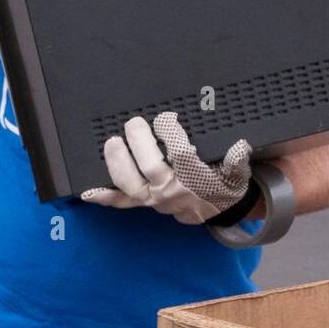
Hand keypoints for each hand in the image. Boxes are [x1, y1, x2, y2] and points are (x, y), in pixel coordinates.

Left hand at [80, 111, 250, 224]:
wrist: (215, 209)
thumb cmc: (223, 184)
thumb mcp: (239, 173)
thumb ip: (239, 161)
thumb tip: (241, 147)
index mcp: (196, 180)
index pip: (182, 156)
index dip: (172, 134)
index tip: (166, 118)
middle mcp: (172, 192)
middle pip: (152, 169)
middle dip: (140, 144)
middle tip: (135, 123)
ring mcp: (154, 199)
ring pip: (131, 186)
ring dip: (118, 164)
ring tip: (112, 143)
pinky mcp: (142, 202)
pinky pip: (121, 201)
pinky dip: (104, 196)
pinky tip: (88, 190)